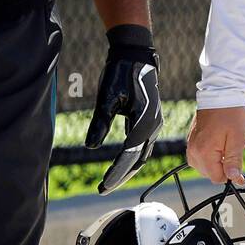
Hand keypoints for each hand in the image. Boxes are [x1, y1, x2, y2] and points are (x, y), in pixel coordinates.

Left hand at [84, 25, 162, 193]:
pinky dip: (132, 158)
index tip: (102, 186)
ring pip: (142, 154)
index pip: (129, 155)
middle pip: (138, 160)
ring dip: (127, 169)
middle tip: (104, 189)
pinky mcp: (150, 120)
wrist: (136, 55)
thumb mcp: (106, 97)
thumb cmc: (120, 73)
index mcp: (143, 121)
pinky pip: (143, 145)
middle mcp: (152, 126)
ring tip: (110, 181)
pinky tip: (121, 163)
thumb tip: (90, 146)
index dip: (116, 173)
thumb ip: (100, 123)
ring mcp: (153, 124)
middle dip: (121, 176)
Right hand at [186, 106, 244, 184]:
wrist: (221, 92)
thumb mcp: (238, 139)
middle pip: (209, 173)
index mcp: (204, 152)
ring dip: (215, 161)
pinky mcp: (192, 139)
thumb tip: (234, 179)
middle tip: (231, 149)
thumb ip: (234, 161)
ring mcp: (191, 144)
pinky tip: (218, 143)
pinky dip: (209, 155)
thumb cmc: (231, 113)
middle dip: (222, 167)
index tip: (238, 166)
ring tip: (225, 145)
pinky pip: (199, 156)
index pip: (216, 177)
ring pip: (203, 166)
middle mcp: (194, 150)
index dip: (230, 175)